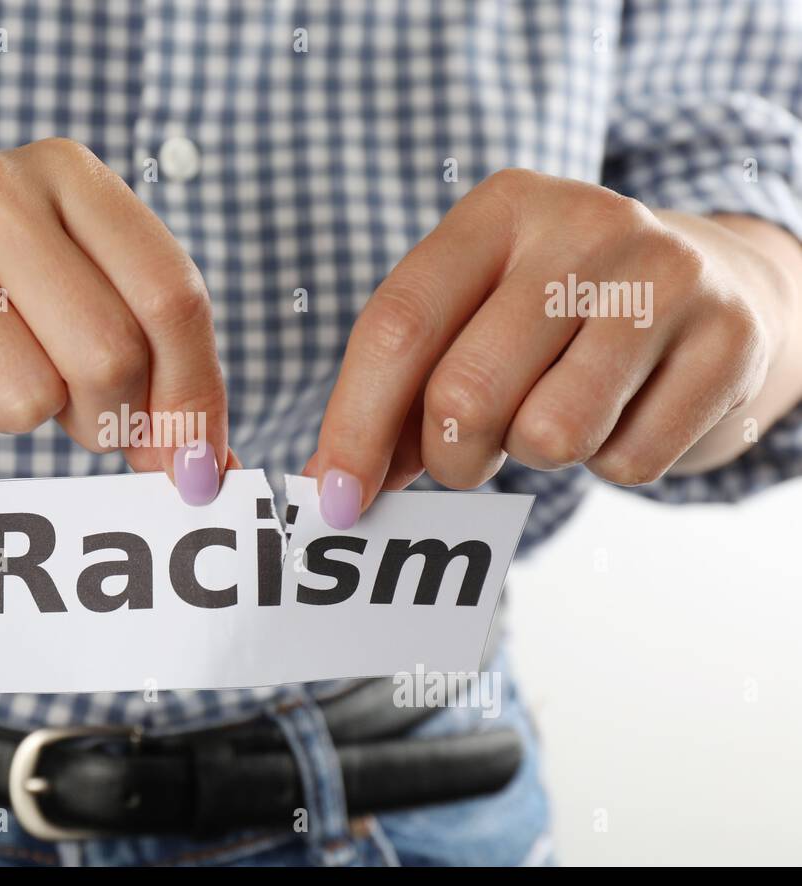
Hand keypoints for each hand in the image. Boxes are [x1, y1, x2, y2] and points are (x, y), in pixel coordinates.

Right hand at [0, 138, 228, 502]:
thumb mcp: (74, 295)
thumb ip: (154, 363)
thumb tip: (208, 469)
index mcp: (66, 170)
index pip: (170, 294)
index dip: (194, 393)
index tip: (195, 460)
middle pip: (107, 355)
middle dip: (105, 417)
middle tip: (76, 415)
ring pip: (29, 400)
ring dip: (18, 416)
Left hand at [309, 168, 798, 528]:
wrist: (720, 285)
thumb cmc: (561, 317)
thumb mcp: (476, 316)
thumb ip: (401, 391)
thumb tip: (333, 487)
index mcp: (500, 209)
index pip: (399, 325)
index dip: (354, 424)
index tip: (333, 498)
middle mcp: (585, 226)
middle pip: (465, 393)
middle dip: (451, 456)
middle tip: (468, 456)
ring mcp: (666, 280)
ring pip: (550, 434)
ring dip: (537, 456)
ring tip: (557, 413)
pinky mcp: (729, 342)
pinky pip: (630, 462)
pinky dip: (614, 462)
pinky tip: (627, 412)